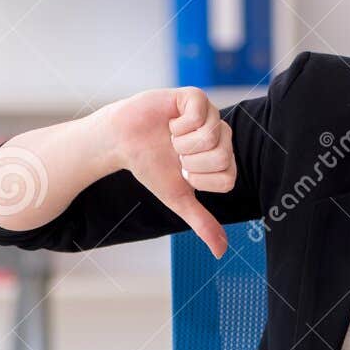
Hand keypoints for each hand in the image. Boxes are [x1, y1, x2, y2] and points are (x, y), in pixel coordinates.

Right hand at [103, 87, 235, 257]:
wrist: (121, 143)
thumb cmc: (151, 167)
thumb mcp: (178, 197)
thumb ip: (202, 221)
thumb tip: (221, 252)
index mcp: (222, 158)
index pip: (228, 178)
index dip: (200, 180)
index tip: (182, 173)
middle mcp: (220, 134)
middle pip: (221, 158)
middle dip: (189, 162)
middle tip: (175, 154)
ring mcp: (209, 114)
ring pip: (211, 137)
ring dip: (181, 144)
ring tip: (170, 138)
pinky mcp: (194, 97)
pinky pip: (200, 115)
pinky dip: (178, 125)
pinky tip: (169, 123)